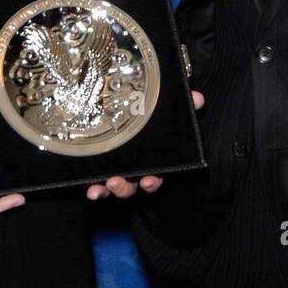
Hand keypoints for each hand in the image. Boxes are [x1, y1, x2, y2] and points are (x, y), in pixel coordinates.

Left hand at [85, 92, 204, 199]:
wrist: (133, 110)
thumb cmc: (156, 119)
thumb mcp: (170, 112)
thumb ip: (185, 106)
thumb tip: (198, 98)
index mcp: (155, 161)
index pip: (156, 176)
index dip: (153, 181)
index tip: (148, 180)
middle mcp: (137, 171)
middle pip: (133, 186)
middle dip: (124, 188)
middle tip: (116, 181)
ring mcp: (120, 171)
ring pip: (116, 187)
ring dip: (108, 190)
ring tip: (100, 186)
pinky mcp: (104, 168)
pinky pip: (100, 183)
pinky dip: (95, 189)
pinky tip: (90, 190)